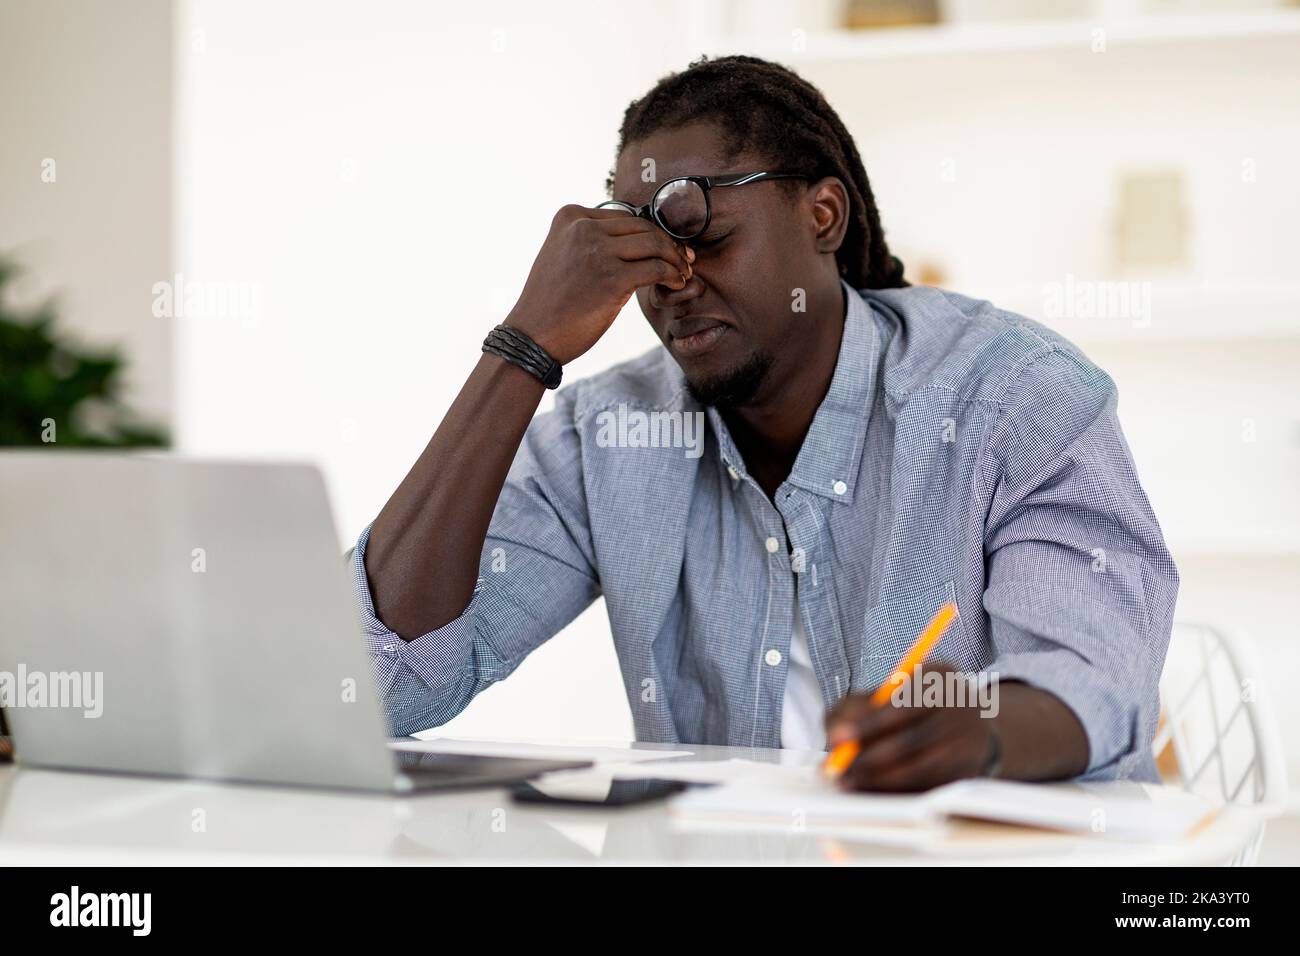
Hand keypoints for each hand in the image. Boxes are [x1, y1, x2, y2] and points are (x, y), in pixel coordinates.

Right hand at [503, 204, 693, 364]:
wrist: (532, 337)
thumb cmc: (550, 303)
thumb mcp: (562, 255)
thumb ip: (589, 241)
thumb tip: (635, 239)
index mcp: (570, 217)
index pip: (624, 217)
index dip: (650, 232)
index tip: (666, 246)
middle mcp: (583, 228)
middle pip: (642, 227)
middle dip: (668, 243)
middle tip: (684, 259)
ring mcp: (597, 252)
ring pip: (654, 244)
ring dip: (675, 259)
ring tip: (682, 272)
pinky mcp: (612, 278)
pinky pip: (657, 269)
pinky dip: (673, 275)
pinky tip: (676, 283)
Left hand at [824, 663, 999, 791]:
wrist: (978, 722)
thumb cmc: (922, 702)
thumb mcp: (898, 687)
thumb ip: (863, 703)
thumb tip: (834, 731)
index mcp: (940, 677)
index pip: (900, 703)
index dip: (866, 723)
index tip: (835, 737)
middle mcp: (960, 708)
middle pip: (910, 739)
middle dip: (868, 757)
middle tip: (838, 767)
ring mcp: (970, 742)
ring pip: (919, 767)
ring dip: (879, 778)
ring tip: (848, 781)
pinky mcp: (970, 769)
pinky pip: (929, 784)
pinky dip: (897, 789)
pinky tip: (873, 789)